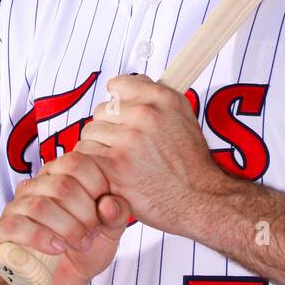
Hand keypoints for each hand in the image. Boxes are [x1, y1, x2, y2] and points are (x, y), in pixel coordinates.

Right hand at [0, 150, 131, 284]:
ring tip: (82, 244)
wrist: (64, 281)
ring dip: (67, 227)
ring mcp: (15, 207)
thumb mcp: (110, 232)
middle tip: (94, 232)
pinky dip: (40, 237)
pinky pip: (16, 226)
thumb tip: (110, 203)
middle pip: (61, 185)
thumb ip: (116, 215)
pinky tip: (58, 248)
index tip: (106, 212)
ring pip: (39, 205)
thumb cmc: (86, 247)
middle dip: (84, 212)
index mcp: (61, 175)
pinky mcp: (1, 232)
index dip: (97, 187)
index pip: (76, 162)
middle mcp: (36, 186)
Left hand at [73, 73, 230, 237]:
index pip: (118, 85)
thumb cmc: (191, 164)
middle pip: (101, 110)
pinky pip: (85, 155)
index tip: (123, 116)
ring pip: (90, 133)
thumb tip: (126, 89)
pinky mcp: (114, 165)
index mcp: (162, 99)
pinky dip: (93, 166)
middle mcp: (145, 114)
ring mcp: (128, 139)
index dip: (118, 103)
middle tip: (125, 147)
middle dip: (109, 128)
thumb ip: (155, 98)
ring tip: (118, 162)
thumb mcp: (183, 117)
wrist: (199, 199)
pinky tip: (110, 174)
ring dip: (99, 148)